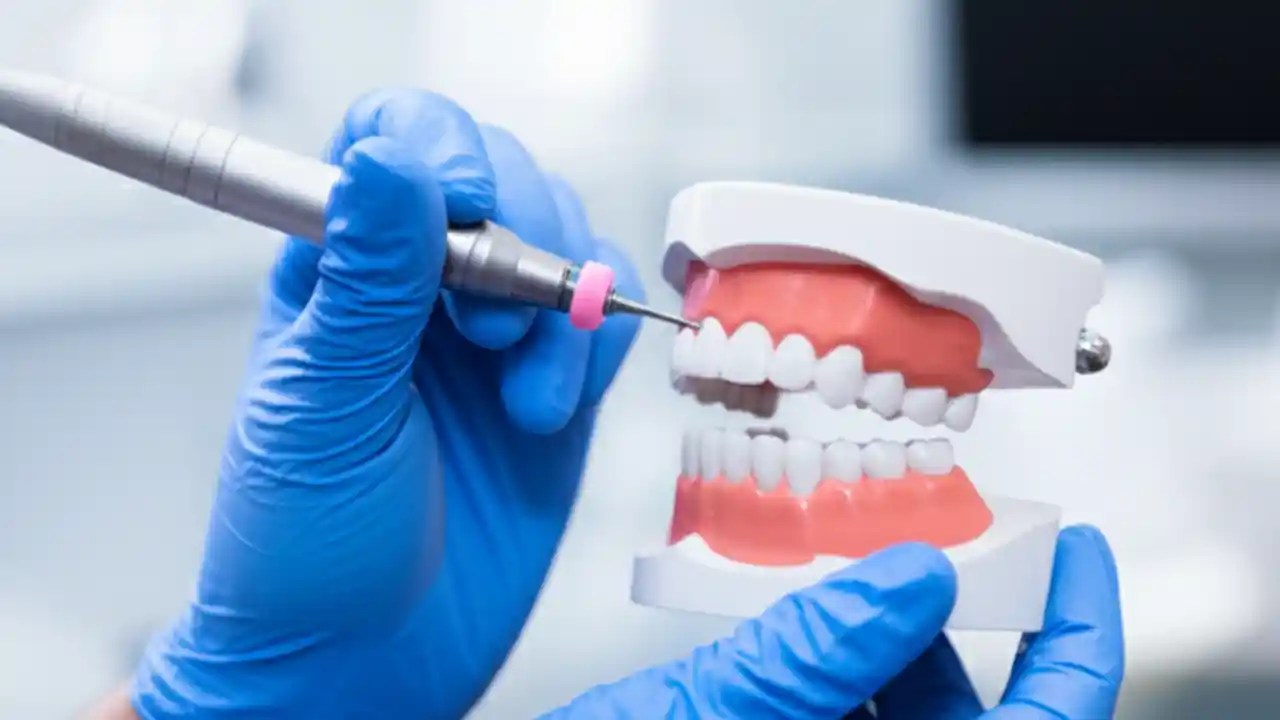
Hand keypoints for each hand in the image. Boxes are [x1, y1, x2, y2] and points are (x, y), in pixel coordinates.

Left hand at [130, 89, 641, 717]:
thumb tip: (388, 160)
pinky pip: (602, 322)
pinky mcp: (553, 388)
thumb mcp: (322, 408)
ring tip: (525, 401)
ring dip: (562, 313)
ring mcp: (490, 338)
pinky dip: (599, 348)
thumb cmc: (305, 549)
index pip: (389, 143)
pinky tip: (550, 411)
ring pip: (566, 244)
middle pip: (500, 180)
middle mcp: (417, 291)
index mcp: (335, 272)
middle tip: (489, 335)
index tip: (468, 206)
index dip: (438, 148)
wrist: (364, 664)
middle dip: (520, 243)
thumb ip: (365, 282)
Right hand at [548, 526, 1123, 718]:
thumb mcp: (704, 719)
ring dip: (888, 632)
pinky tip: (799, 610)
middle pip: (976, 717)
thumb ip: (815, 653)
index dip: (1080, 642)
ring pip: (905, 711)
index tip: (1074, 553)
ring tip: (857, 558)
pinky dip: (834, 658)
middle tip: (947, 532)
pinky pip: (843, 711)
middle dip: (964, 616)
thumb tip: (918, 577)